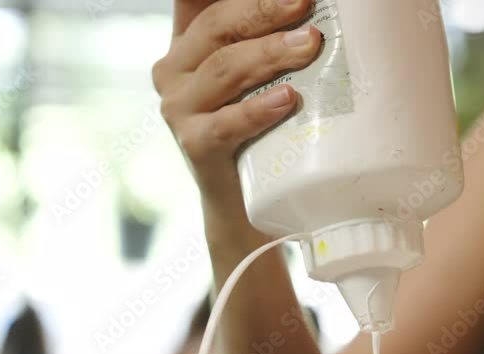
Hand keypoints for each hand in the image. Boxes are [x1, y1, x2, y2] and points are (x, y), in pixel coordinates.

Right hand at [152, 0, 321, 196]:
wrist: (243, 202)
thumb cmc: (259, 129)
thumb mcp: (255, 77)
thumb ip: (263, 40)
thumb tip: (309, 22)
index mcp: (187, 42)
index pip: (197, 2)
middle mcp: (174, 69)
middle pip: (218, 25)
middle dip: (264, 10)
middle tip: (305, 3)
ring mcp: (178, 108)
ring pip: (224, 68)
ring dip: (270, 53)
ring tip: (309, 45)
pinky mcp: (194, 144)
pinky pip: (227, 123)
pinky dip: (258, 110)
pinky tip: (287, 99)